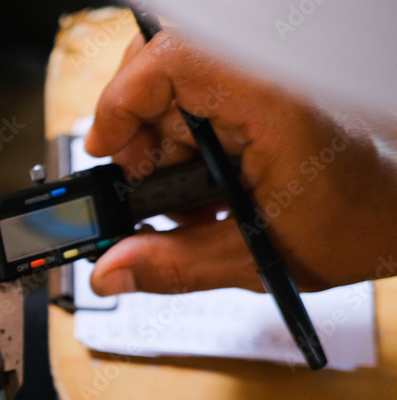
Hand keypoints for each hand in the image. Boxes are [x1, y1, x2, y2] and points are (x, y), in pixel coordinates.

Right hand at [84, 30, 396, 295]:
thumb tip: (111, 271)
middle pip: (159, 72)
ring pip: (171, 92)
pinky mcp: (256, 92)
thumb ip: (175, 265)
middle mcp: (266, 79)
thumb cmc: (358, 223)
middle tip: (147, 185)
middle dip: (137, 134)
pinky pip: (195, 101)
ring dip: (160, 147)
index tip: (108, 149)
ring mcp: (261, 83)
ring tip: (188, 197)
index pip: (172, 60)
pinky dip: (182, 144)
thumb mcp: (256, 257)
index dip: (123, 98)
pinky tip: (202, 183)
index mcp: (274, 103)